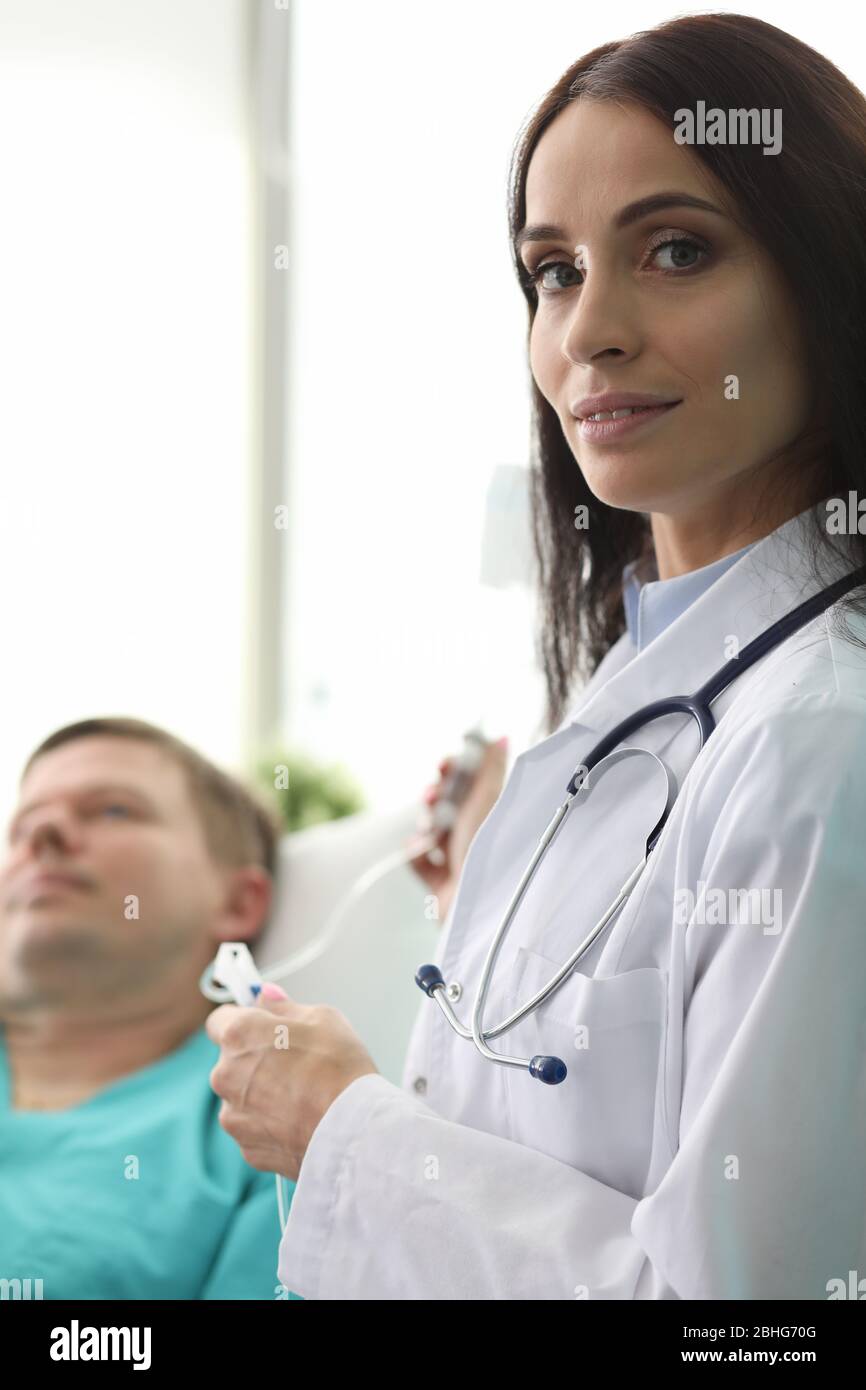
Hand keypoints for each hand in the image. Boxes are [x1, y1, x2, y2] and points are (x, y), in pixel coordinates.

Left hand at [206, 983, 378, 1181]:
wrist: (352, 1130)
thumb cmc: (339, 1070)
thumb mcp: (322, 1017)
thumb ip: (284, 1006)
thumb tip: (267, 997)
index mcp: (239, 1035)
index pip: (219, 1021)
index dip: (240, 1020)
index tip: (257, 1024)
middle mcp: (225, 1075)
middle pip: (230, 1061)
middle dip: (254, 1059)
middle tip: (291, 1061)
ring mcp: (233, 1115)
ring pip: (241, 1097)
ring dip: (260, 1093)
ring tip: (299, 1095)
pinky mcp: (247, 1147)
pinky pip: (253, 1127)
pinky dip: (269, 1123)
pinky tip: (298, 1119)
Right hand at [407, 737, 508, 923]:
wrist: (474, 902)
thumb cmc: (486, 851)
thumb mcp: (487, 802)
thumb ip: (491, 769)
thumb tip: (501, 736)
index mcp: (488, 815)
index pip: (468, 785)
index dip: (453, 772)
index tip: (445, 764)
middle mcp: (473, 835)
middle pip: (444, 805)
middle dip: (433, 797)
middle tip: (432, 797)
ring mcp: (455, 858)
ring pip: (427, 828)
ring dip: (424, 825)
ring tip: (430, 833)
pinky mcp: (439, 882)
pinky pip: (417, 858)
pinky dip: (415, 853)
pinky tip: (422, 855)